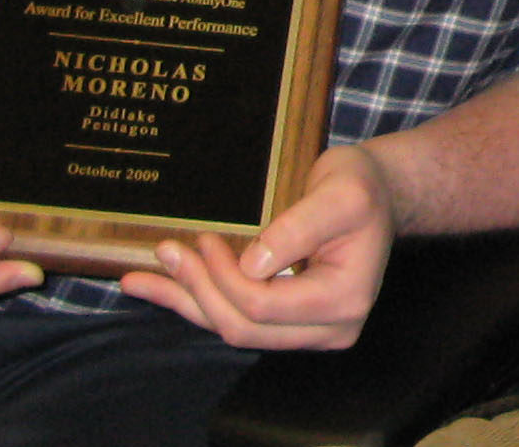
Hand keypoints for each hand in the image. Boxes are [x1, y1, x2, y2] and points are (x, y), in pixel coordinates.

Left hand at [119, 143, 396, 349]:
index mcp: (344, 299)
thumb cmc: (362, 187)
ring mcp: (309, 331)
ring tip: (142, 277)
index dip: (225, 277)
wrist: (377, 193)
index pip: (264, 305)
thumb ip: (300, 227)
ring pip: (233, 329)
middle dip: (199, 290)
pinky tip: (160, 289)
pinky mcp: (290, 324)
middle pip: (244, 327)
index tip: (204, 239)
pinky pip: (237, 320)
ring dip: (187, 302)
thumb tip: (252, 264)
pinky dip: (195, 304)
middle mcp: (329, 328)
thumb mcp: (339, 194)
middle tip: (169, 251)